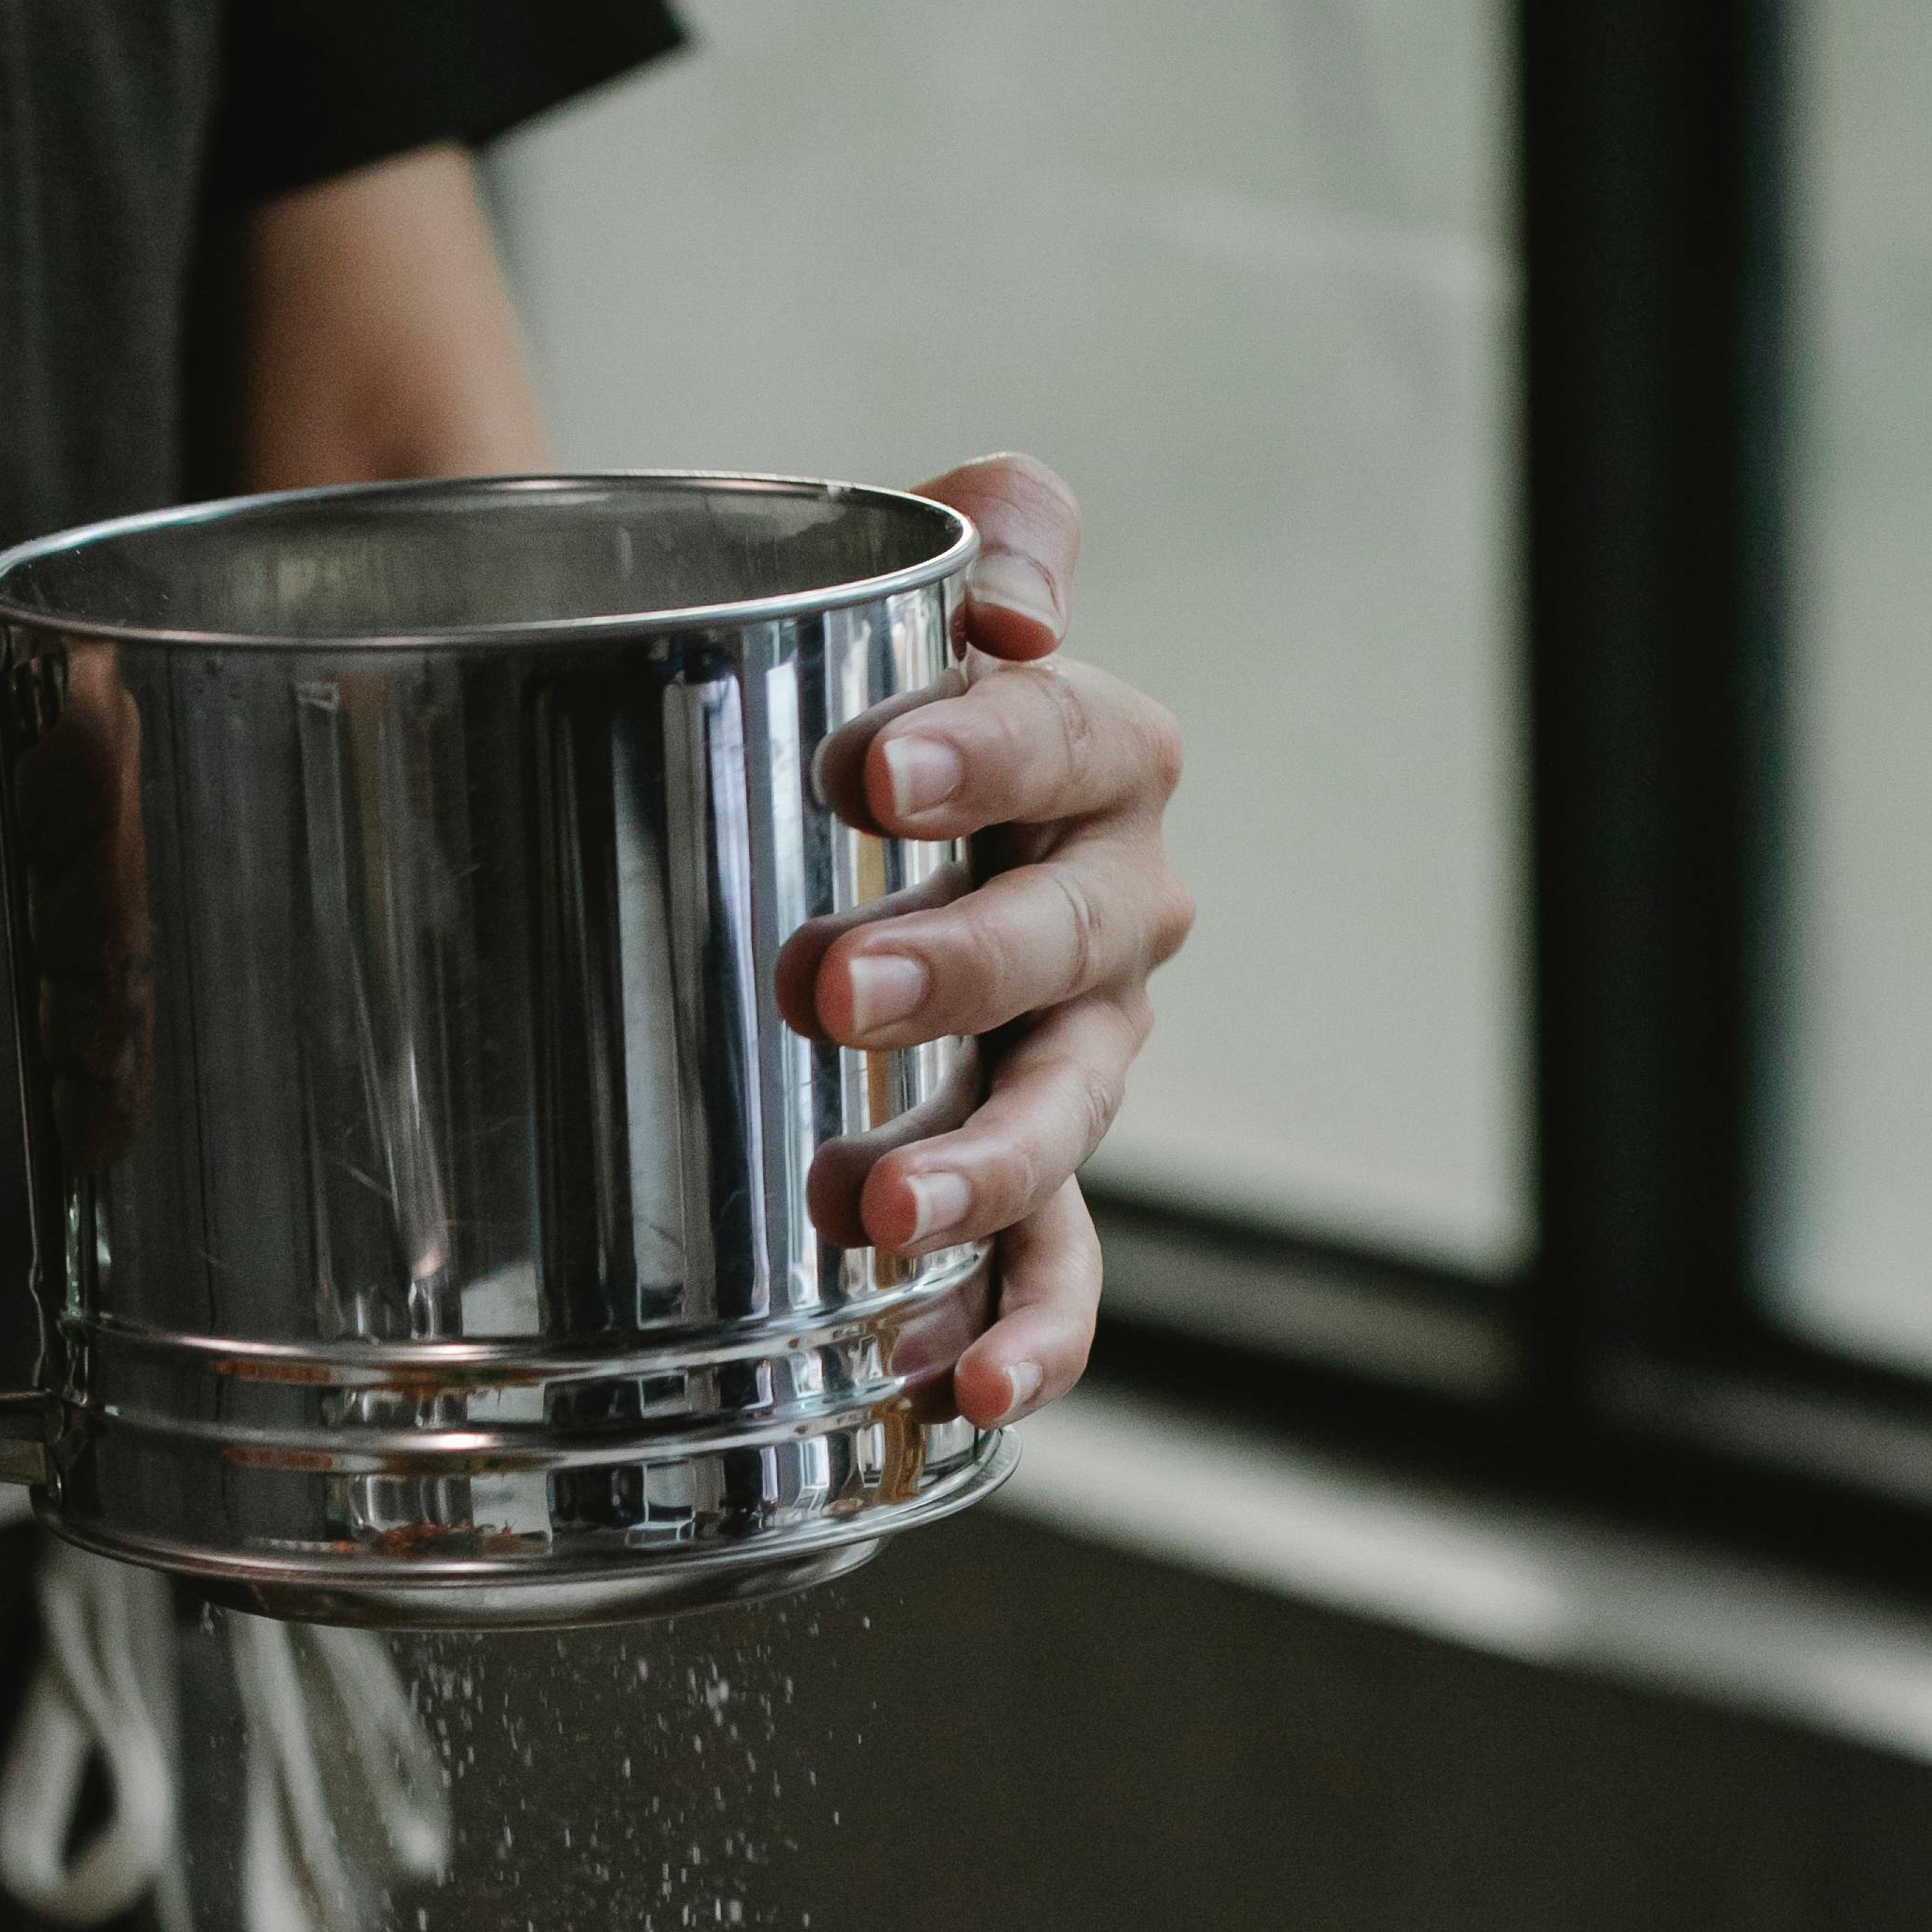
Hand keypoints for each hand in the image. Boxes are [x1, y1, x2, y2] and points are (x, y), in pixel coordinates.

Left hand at [783, 452, 1188, 1428]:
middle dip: (959, 970)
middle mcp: (1112, 920)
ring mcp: (1080, 1068)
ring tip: (880, 1213)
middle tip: (829, 987)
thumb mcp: (902, 588)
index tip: (873, 768)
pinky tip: (966, 1396)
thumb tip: (1013, 585)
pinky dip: (1027, 1335)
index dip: (988, 753)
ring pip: (1065, 1123)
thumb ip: (974, 536)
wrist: (819, 827)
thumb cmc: (857, 709)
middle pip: (1067, 945)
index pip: (1070, 742)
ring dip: (982, 1172)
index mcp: (1097, 764)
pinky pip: (1060, 1275)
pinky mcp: (1039, 1191)